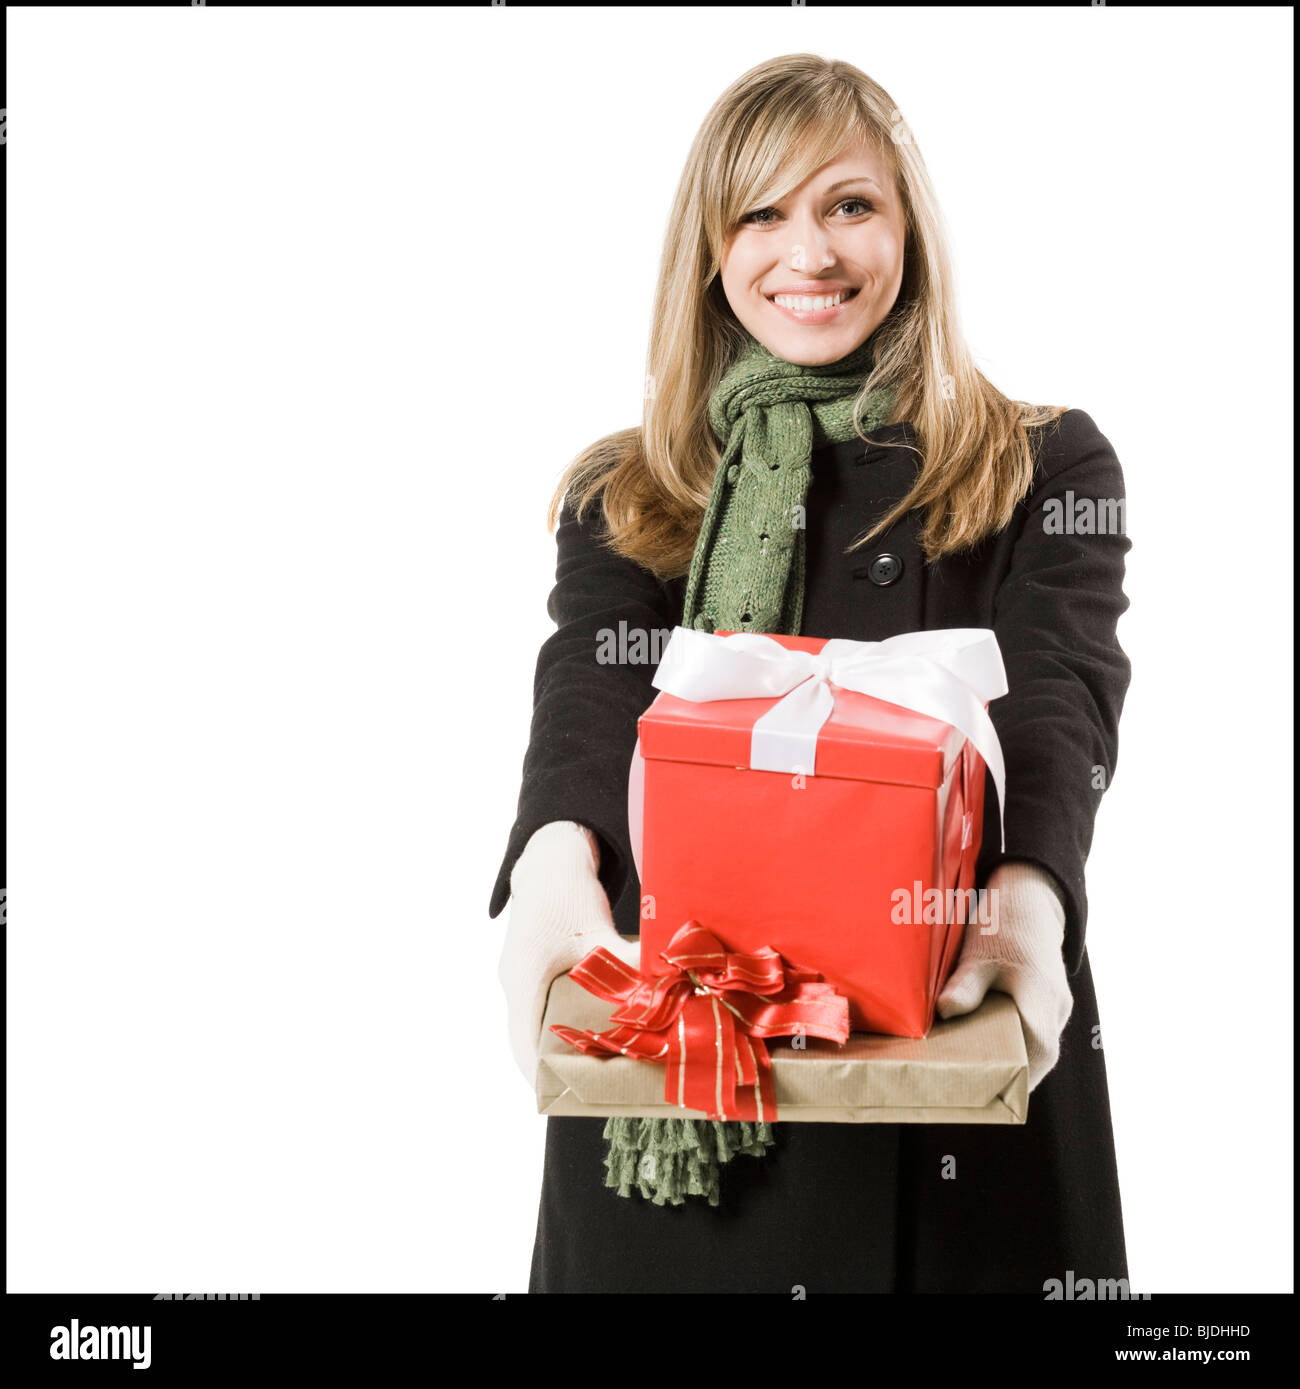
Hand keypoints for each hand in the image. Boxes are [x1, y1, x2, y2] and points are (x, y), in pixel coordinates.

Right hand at [497, 820, 640, 1083]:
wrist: (548, 859)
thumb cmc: (568, 891)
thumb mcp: (599, 928)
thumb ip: (627, 959)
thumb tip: (666, 987)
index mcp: (524, 974)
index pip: (523, 1040)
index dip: (540, 1074)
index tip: (561, 1097)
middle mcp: (514, 981)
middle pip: (525, 1041)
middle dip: (554, 1069)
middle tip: (591, 1090)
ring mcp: (518, 978)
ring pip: (530, 1028)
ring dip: (554, 1051)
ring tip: (593, 1072)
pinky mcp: (529, 973)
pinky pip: (537, 1013)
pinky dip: (557, 1030)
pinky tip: (588, 1038)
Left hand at [937, 861, 1073, 1090]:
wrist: (1030, 898)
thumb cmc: (1004, 924)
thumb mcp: (979, 952)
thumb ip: (967, 984)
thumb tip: (946, 1012)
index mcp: (1041, 998)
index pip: (1038, 1052)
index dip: (1016, 1077)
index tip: (986, 1091)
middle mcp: (1056, 1009)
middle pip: (1037, 1059)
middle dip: (1007, 1076)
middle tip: (968, 1088)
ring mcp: (1057, 1009)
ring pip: (1037, 1049)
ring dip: (1010, 1061)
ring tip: (971, 1073)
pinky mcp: (1049, 1005)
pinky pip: (1034, 1035)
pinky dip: (1013, 1045)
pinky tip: (983, 1048)